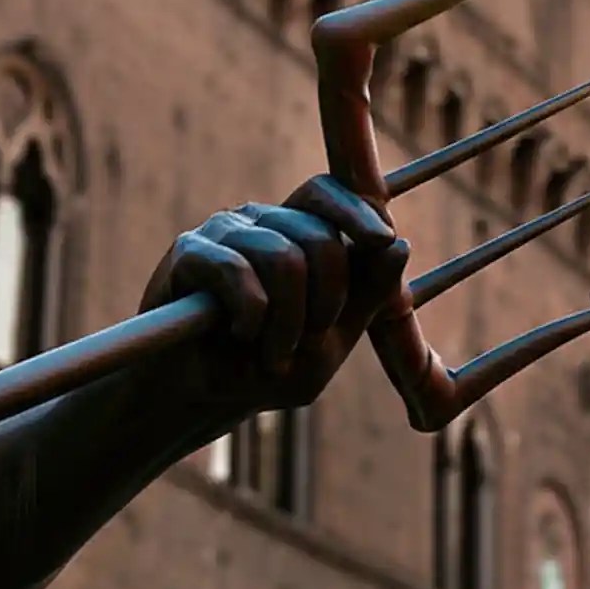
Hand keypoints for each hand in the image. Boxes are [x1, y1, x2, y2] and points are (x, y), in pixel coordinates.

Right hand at [139, 174, 410, 413]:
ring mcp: (223, 232)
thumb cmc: (263, 367)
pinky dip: (251, 315)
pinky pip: (236, 271)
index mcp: (293, 231)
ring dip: (287, 322)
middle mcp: (259, 221)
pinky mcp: (189, 253)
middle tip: (309, 343)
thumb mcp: (329, 341)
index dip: (358, 209)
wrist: (200, 395)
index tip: (382, 241)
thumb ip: (365, 298)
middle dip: (327, 301)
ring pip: (283, 258)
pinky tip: (240, 334)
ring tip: (272, 354)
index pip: (327, 192)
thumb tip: (400, 245)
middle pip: (317, 235)